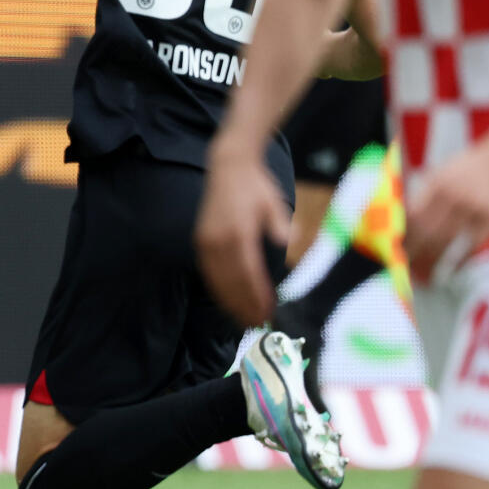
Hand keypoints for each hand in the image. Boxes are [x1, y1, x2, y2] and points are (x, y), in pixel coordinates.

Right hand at [195, 148, 293, 326]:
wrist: (229, 165)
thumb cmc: (256, 185)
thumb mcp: (274, 203)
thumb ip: (280, 225)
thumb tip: (288, 242)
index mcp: (238, 232)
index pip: (248, 273)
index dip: (257, 295)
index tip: (267, 312)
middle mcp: (218, 239)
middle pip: (231, 281)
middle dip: (243, 304)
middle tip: (256, 322)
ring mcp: (206, 240)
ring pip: (216, 279)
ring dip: (229, 301)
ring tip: (242, 317)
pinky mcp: (200, 239)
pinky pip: (208, 270)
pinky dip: (217, 288)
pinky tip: (227, 298)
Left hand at [406, 135, 488, 280]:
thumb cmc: (472, 166)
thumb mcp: (443, 173)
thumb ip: (425, 197)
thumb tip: (403, 223)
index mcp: (436, 183)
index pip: (412, 216)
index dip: (401, 236)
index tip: (392, 251)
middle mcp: (455, 194)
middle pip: (427, 231)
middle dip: (412, 253)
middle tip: (401, 270)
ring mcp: (476, 206)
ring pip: (449, 240)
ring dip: (433, 261)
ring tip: (422, 277)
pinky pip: (474, 243)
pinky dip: (460, 259)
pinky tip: (450, 270)